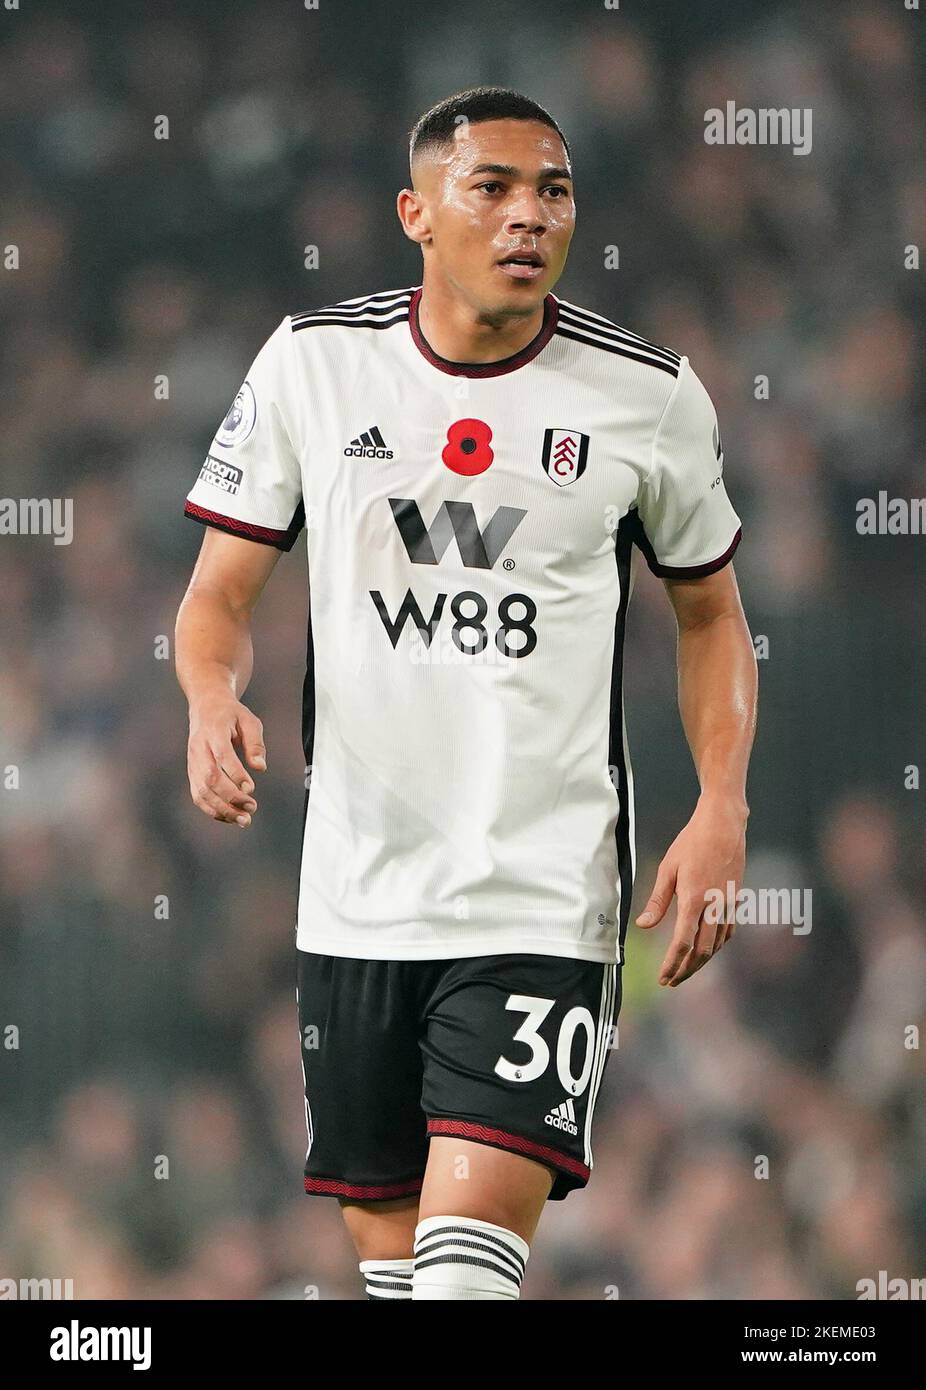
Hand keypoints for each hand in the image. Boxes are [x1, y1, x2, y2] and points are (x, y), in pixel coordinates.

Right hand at [187, 693, 266, 827]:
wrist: (206, 707)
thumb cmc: (230, 715)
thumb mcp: (249, 720)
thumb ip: (255, 743)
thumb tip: (260, 767)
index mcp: (214, 731)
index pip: (222, 755)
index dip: (235, 774)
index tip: (251, 789)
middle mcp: (199, 748)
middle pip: (210, 777)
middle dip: (230, 797)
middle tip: (252, 807)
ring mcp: (193, 762)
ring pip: (202, 791)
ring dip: (222, 809)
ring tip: (243, 819)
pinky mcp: (192, 772)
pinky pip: (198, 795)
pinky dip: (213, 810)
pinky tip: (230, 817)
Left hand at [635, 794, 746, 986]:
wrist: (724, 824)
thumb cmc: (692, 842)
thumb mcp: (669, 868)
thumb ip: (657, 900)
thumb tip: (644, 925)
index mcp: (694, 899)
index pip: (682, 943)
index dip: (672, 965)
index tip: (663, 979)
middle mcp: (714, 906)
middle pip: (702, 951)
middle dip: (686, 970)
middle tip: (672, 981)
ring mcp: (729, 903)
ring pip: (717, 945)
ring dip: (701, 962)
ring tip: (685, 970)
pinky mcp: (736, 899)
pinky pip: (728, 932)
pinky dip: (716, 946)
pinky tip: (707, 948)